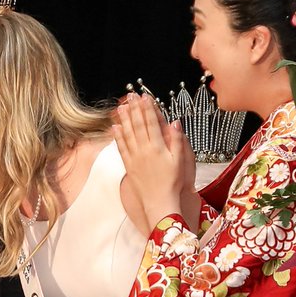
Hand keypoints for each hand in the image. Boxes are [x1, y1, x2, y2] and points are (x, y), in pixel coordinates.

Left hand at [112, 93, 186, 223]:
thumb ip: (176, 139)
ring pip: (128, 134)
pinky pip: (121, 148)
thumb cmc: (172, 181)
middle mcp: (144, 150)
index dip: (148, 108)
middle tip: (131, 96)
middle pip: (138, 125)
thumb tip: (174, 122)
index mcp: (158, 147)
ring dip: (124, 119)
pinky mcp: (128, 165)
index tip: (145, 97)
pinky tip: (115, 127)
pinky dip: (118, 137)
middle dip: (135, 109)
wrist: (159, 200)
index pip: (152, 123)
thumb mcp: (179, 159)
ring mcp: (134, 157)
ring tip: (121, 107)